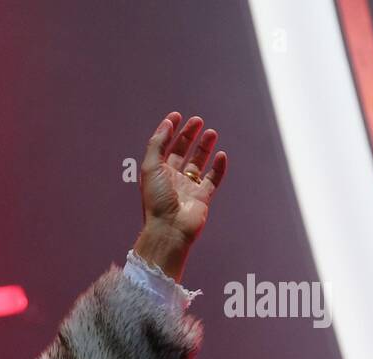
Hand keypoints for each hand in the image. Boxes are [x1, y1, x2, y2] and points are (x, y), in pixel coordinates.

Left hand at [134, 112, 228, 281]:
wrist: (169, 229)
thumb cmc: (156, 200)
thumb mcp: (150, 167)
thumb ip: (157, 144)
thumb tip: (167, 124)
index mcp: (157, 173)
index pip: (164, 148)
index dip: (170, 131)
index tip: (177, 116)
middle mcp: (172, 180)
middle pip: (182, 152)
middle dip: (189, 135)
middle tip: (198, 121)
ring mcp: (188, 188)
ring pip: (198, 163)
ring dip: (204, 147)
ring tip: (211, 132)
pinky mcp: (203, 197)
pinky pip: (213, 179)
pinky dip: (219, 166)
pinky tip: (221, 154)